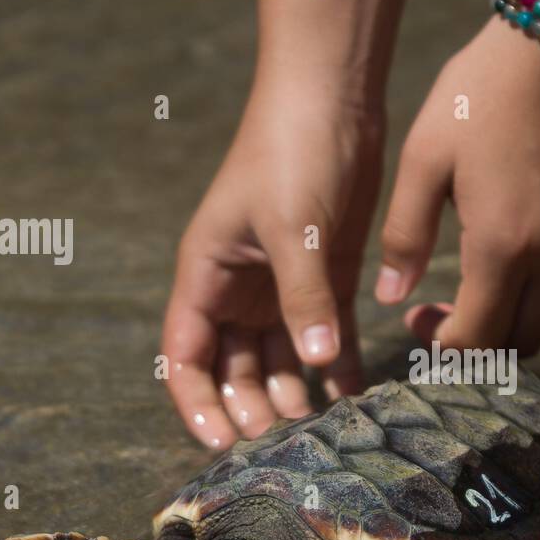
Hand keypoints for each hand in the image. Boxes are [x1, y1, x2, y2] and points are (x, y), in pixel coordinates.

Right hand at [162, 83, 382, 445]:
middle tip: (284, 441)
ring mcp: (283, 286)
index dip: (197, 402)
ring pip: (282, 359)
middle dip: (252, 407)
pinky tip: (354, 397)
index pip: (185, 356)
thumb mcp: (293, 229)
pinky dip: (337, 367)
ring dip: (296, 394)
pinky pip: (328, 337)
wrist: (334, 98)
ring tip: (321, 429)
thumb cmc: (292, 153)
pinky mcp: (327, 279)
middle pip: (235, 368)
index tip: (221, 441)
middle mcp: (238, 289)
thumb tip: (319, 367)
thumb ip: (304, 299)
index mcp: (206, 275)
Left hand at [377, 17, 539, 355]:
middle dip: (484, 342)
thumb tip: (391, 296)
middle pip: (525, 341)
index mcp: (502, 246)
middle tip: (455, 312)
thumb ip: (405, 234)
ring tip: (497, 289)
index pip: (478, 340)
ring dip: (527, 320)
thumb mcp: (423, 157)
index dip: (444, 347)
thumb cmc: (480, 94)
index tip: (422, 320)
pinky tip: (535, 249)